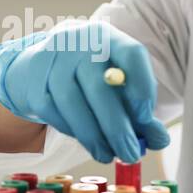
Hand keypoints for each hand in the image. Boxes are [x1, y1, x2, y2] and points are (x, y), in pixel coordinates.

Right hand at [0, 21, 169, 162]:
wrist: (46, 63)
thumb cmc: (94, 76)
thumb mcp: (120, 84)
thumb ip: (141, 112)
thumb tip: (160, 139)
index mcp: (109, 37)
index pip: (131, 54)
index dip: (141, 86)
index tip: (147, 118)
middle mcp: (78, 42)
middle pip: (100, 86)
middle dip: (117, 127)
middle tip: (130, 154)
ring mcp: (51, 59)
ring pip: (73, 104)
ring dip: (93, 136)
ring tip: (107, 155)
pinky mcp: (33, 81)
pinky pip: (53, 113)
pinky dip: (71, 131)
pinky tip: (84, 138)